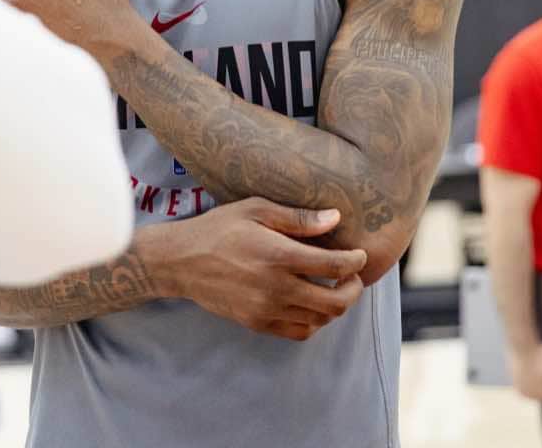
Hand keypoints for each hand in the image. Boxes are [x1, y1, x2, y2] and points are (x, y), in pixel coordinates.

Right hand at [148, 197, 368, 341]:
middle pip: (335, 302)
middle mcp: (276, 287)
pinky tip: (311, 305)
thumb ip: (298, 218)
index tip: (359, 255)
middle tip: (352, 276)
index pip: (333, 266)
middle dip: (353, 289)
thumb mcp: (256, 209)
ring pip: (320, 320)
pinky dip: (313, 322)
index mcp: (278, 255)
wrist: (181, 261)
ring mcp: (266, 310)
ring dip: (335, 306)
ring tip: (333, 288)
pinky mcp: (257, 323)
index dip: (355, 262)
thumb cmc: (219, 228)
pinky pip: (298, 332)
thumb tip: (335, 218)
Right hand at [509, 342, 541, 406]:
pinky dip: (531, 383)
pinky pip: (528, 389)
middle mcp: (530, 395)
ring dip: (540, 385)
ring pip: (537, 393)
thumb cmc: (540, 354)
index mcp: (541, 393)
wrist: (521, 344)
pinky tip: (531, 371)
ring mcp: (522, 391)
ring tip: (539, 369)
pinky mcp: (516, 386)